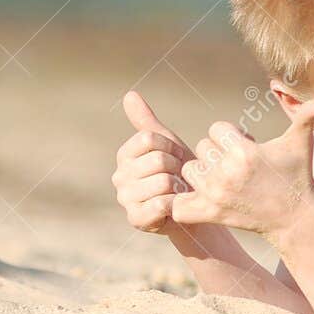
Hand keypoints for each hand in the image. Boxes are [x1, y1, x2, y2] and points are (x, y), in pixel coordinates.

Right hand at [112, 92, 196, 232]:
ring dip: (179, 187)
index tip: (178, 155)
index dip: (171, 146)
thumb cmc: (180, 171)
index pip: (149, 138)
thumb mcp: (167, 143)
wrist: (194, 205)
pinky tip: (175, 206)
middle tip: (180, 177)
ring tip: (178, 191)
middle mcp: (119, 176)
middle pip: (158, 160)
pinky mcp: (136, 219)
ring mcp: (125, 199)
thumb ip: (147, 121)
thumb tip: (129, 94)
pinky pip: (161, 204)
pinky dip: (175, 205)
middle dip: (178, 168)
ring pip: (163, 182)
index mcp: (125, 154)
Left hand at [172, 103, 313, 239]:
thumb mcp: (302, 144)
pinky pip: (178, 206)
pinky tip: (200, 197)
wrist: (295, 216)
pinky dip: (183, 202)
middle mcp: (227, 173)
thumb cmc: (297, 174)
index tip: (245, 144)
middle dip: (218, 152)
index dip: (230, 134)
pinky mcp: (210, 213)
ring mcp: (216, 194)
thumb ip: (307, 118)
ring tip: (222, 178)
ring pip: (190, 170)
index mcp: (245, 152)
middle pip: (202, 147)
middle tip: (236, 164)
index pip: (216, 129)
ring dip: (202, 172)